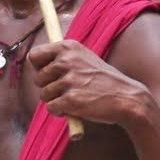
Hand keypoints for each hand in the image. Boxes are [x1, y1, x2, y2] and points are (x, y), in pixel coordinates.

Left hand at [29, 40, 143, 126]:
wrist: (126, 97)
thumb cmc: (102, 80)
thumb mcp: (83, 58)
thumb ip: (61, 58)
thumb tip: (35, 62)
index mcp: (68, 47)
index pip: (34, 55)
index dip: (39, 68)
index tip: (50, 74)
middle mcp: (67, 61)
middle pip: (37, 78)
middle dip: (48, 87)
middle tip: (68, 89)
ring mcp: (69, 80)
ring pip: (43, 95)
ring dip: (55, 100)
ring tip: (74, 98)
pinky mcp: (71, 99)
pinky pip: (51, 108)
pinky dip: (59, 112)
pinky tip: (74, 108)